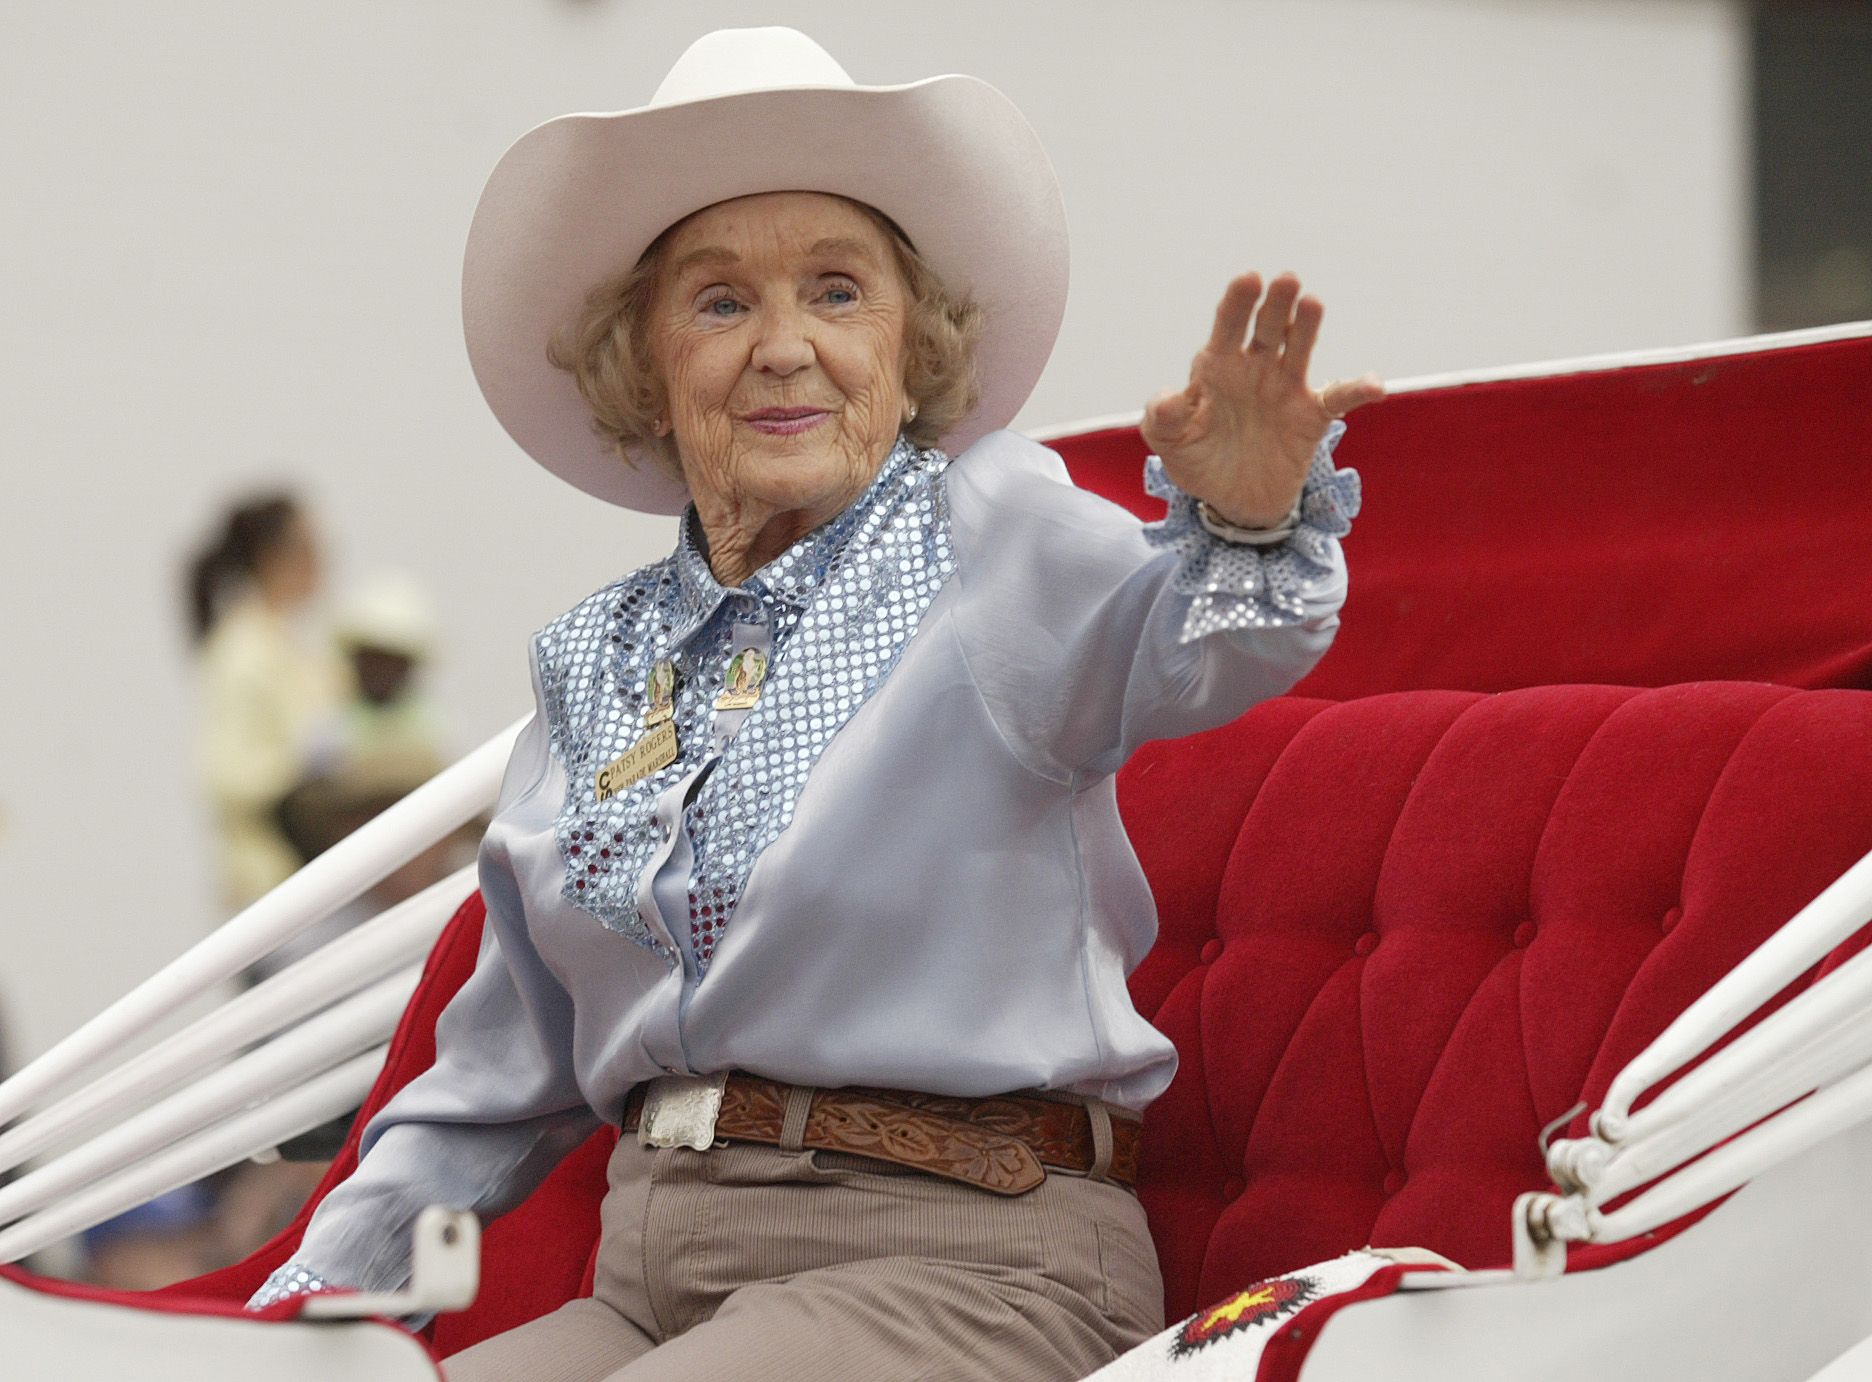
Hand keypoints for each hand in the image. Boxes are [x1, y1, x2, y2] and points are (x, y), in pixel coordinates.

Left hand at [1141, 273, 1382, 527]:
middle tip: (1286, 280)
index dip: (1238, 302)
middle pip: (1268, 326)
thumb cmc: (1197, 460)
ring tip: (1311, 304)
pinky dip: (1357, 389)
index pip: (1229, 324)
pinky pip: (1338, 398)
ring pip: (1299, 348)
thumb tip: (1167, 400)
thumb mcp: (1169, 442)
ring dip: (1306, 326)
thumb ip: (1163, 418)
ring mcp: (1285, 388)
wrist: (1231, 501)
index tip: (1248, 280)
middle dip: (1276, 303)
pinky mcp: (1310, 415)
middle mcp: (1255, 367)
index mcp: (1218, 365)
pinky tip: (1375, 386)